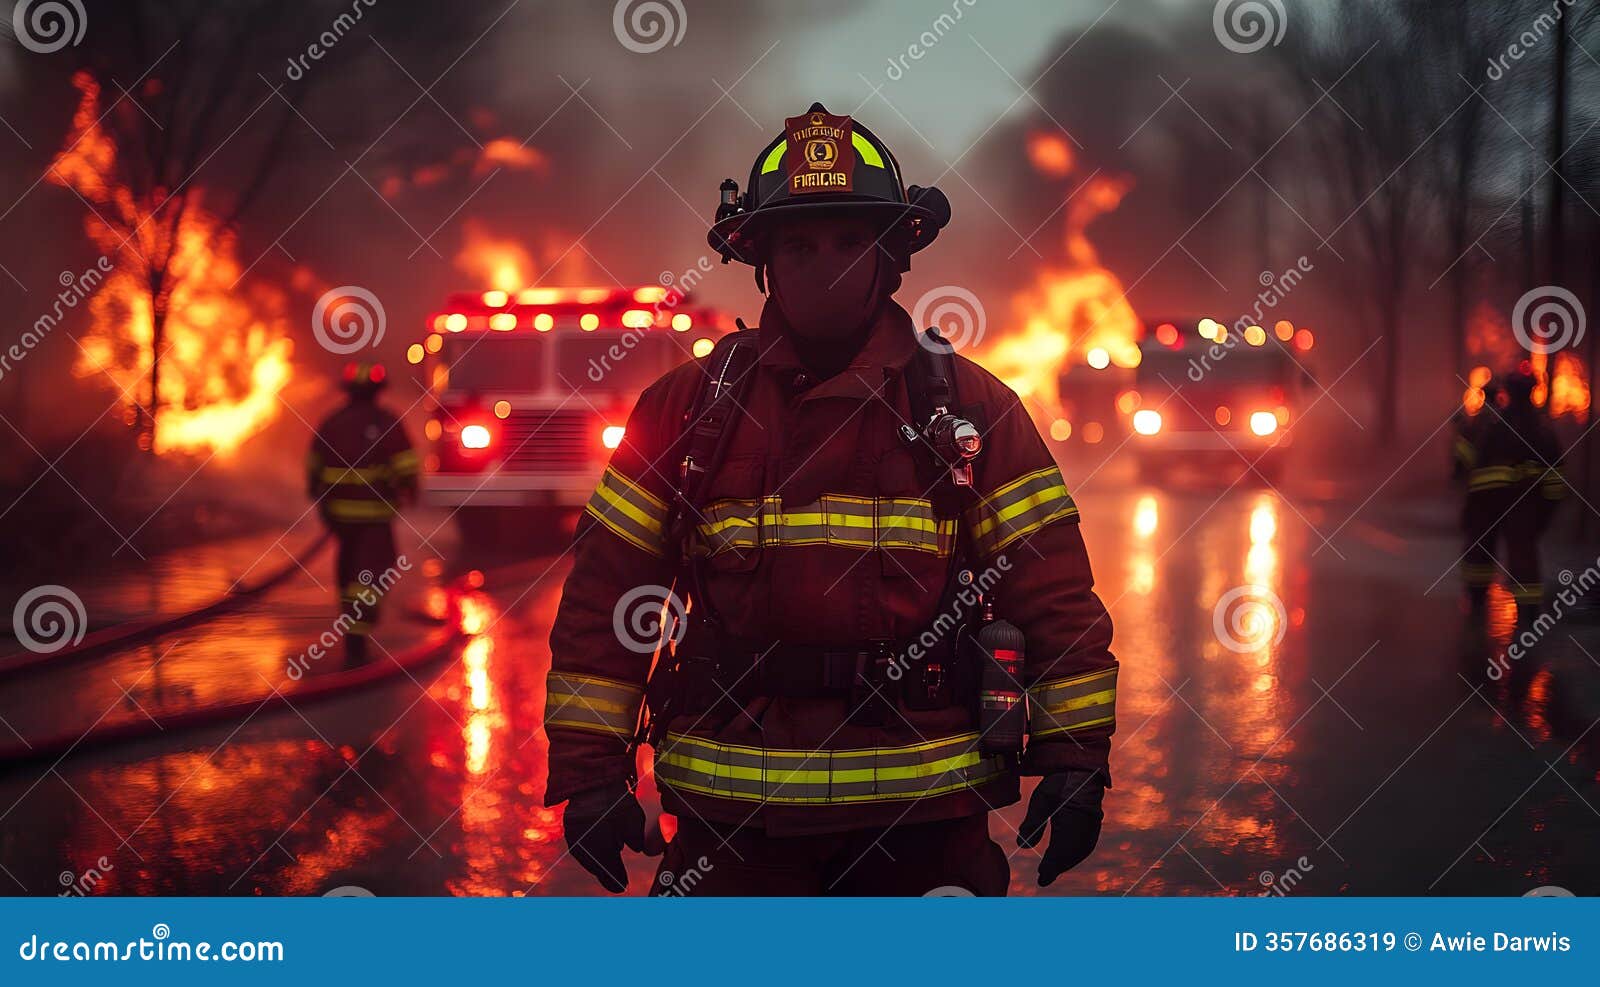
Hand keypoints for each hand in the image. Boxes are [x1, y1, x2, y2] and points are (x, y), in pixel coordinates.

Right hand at [562, 784, 646, 892]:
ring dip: (598, 863)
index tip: (622, 887)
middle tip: (616, 884)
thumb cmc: (616, 797)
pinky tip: (597, 851)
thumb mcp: (633, 817)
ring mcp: (575, 836)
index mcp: (600, 844)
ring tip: (608, 868)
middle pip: (597, 866)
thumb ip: (635, 837)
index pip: (609, 869)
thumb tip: (638, 849)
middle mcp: (585, 844)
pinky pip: (580, 847)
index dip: (616, 879)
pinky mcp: (570, 828)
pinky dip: (589, 852)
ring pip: (587, 857)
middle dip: (607, 874)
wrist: (591, 777)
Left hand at [1017, 770, 1105, 886]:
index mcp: (1071, 823)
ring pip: (1079, 851)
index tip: (1040, 880)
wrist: (1082, 765)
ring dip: (1066, 861)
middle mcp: (1085, 828)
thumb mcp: (1041, 799)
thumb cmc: (1059, 781)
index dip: (1050, 868)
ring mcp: (1092, 825)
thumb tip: (1022, 846)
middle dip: (1057, 867)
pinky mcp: (1094, 821)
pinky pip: (1086, 844)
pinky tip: (1068, 856)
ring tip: (1052, 868)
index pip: (1059, 853)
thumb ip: (1032, 824)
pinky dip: (1076, 853)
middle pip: (1070, 855)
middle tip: (1043, 876)